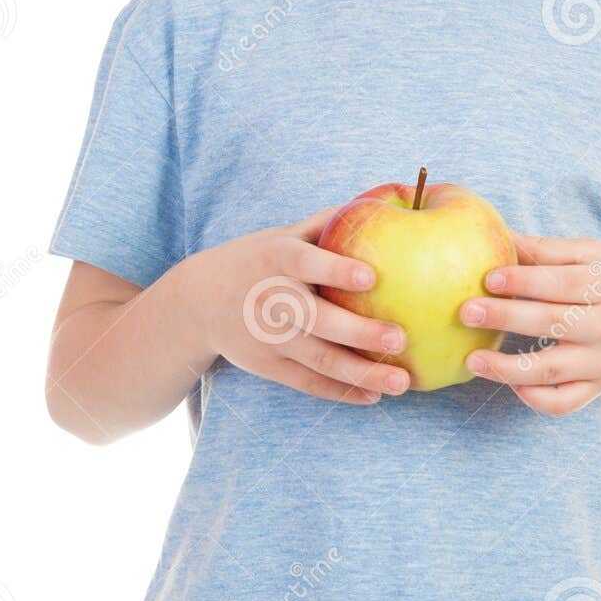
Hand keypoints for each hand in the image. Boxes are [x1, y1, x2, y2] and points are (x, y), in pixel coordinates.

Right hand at [189, 206, 409, 404]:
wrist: (199, 302)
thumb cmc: (258, 260)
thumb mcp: (281, 235)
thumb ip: (324, 224)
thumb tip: (378, 204)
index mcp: (276, 259)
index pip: (305, 262)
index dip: (335, 269)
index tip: (370, 277)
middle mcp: (271, 300)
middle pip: (318, 320)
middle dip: (360, 332)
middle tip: (401, 338)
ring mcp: (269, 338)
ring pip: (319, 360)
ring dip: (362, 373)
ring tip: (402, 383)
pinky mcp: (268, 366)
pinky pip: (309, 383)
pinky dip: (341, 392)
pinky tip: (374, 396)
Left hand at [459, 230, 600, 414]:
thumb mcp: (596, 255)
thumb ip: (547, 249)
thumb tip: (498, 233)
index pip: (563, 283)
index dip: (525, 281)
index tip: (489, 278)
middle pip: (553, 323)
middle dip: (507, 317)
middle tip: (467, 311)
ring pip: (553, 370)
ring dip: (509, 369)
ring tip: (472, 360)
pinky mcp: (599, 389)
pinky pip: (565, 402)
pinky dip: (537, 399)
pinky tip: (511, 385)